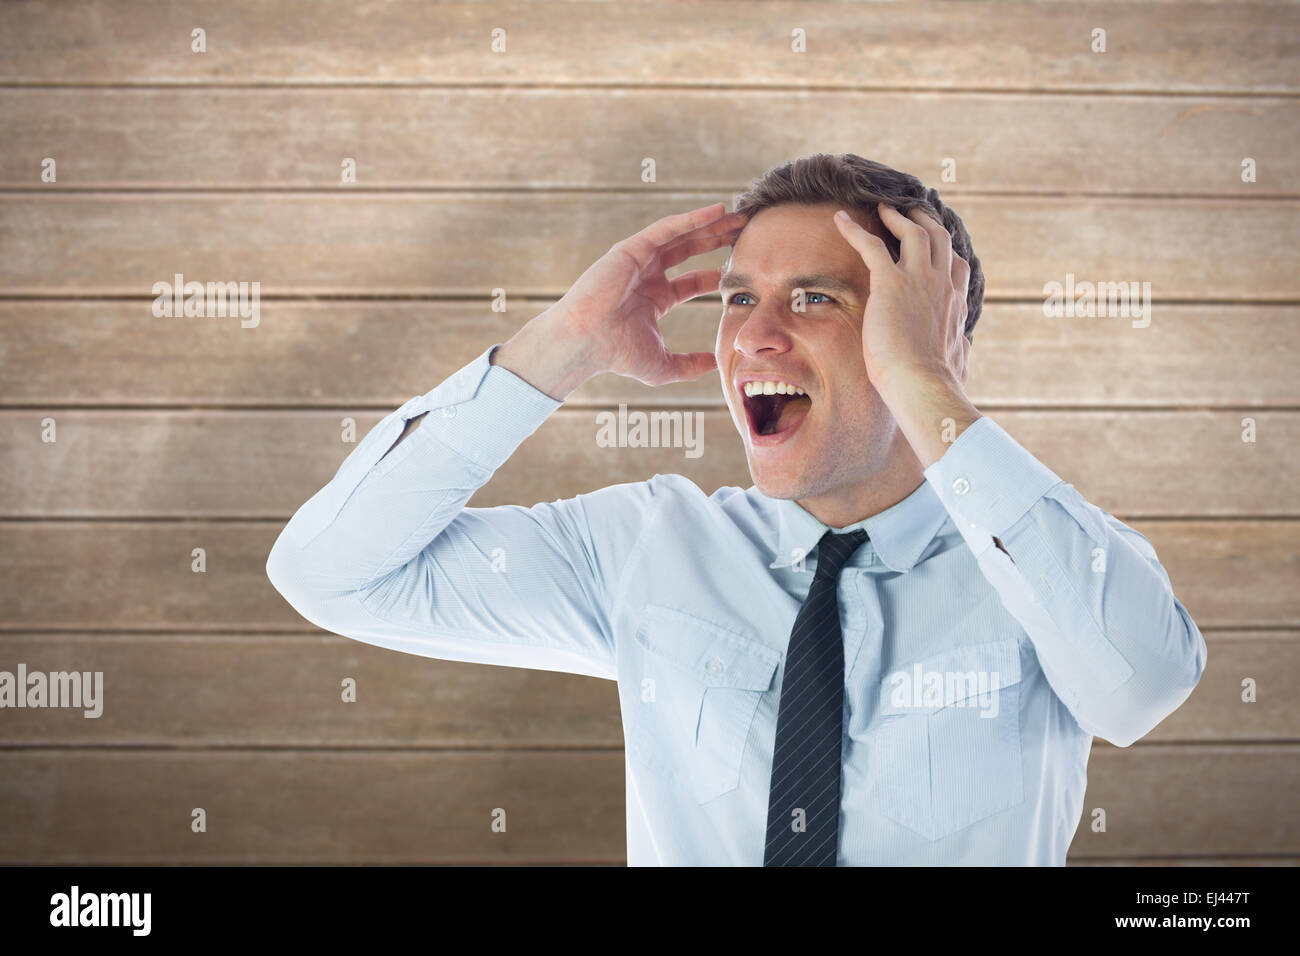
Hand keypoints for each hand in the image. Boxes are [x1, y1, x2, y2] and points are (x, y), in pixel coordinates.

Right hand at [539, 202, 745, 386]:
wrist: (586, 342)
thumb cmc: (616, 354)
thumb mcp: (663, 365)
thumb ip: (690, 364)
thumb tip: (716, 365)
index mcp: (655, 298)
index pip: (693, 281)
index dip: (716, 273)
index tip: (742, 267)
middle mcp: (648, 275)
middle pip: (690, 250)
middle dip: (718, 240)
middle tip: (745, 231)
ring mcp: (639, 259)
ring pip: (681, 234)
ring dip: (710, 223)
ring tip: (737, 214)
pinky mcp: (632, 248)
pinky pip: (668, 227)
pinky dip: (692, 218)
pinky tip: (716, 211)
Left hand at [832, 202, 971, 396]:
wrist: (922, 385)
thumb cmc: (936, 384)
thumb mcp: (958, 362)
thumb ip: (960, 350)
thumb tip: (964, 349)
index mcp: (956, 304)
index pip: (955, 265)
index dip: (944, 250)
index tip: (934, 242)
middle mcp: (942, 285)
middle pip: (938, 238)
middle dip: (924, 220)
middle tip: (909, 211)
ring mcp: (919, 280)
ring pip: (912, 232)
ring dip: (897, 217)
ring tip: (882, 208)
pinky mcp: (890, 283)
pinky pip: (872, 245)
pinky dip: (854, 229)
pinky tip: (840, 219)